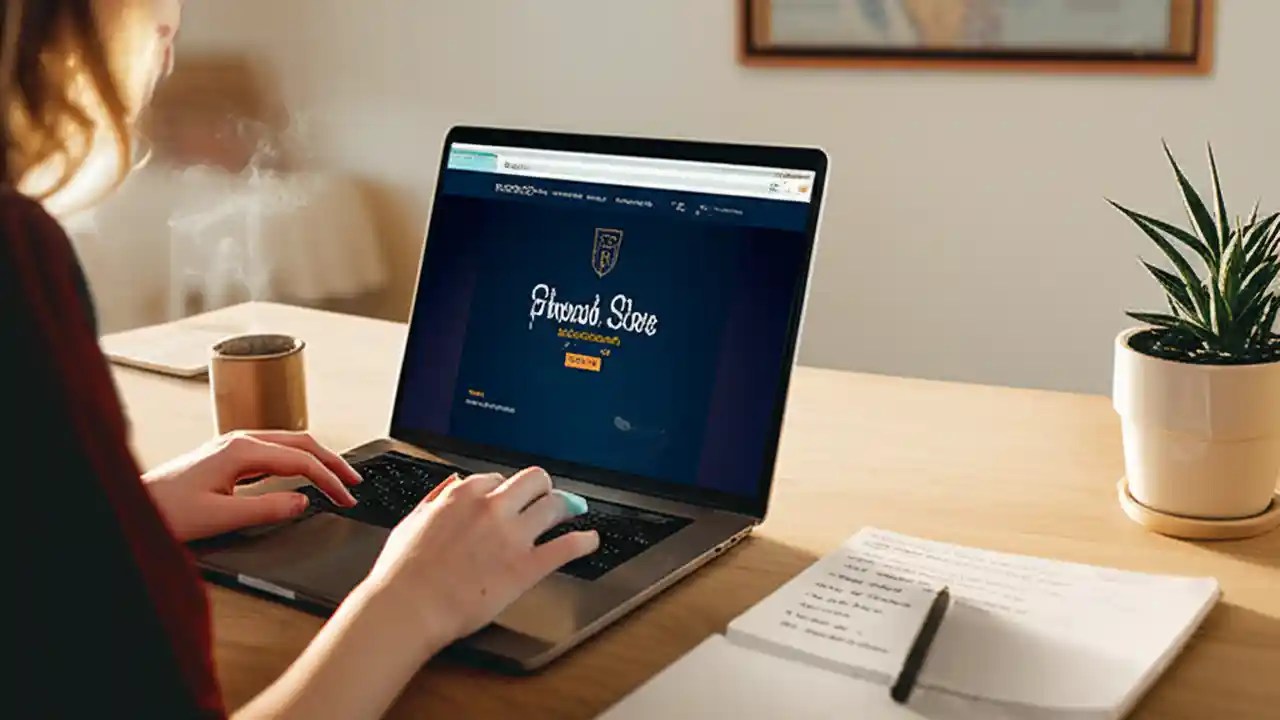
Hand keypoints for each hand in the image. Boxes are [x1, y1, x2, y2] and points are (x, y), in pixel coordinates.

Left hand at [143, 431, 360, 541]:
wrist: (133, 504)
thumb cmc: (168, 510)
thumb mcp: (221, 516)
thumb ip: (267, 508)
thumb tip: (303, 502)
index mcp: (241, 450)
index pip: (301, 460)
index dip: (329, 480)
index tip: (346, 499)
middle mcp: (239, 440)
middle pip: (301, 442)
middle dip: (333, 461)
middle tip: (355, 483)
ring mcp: (233, 445)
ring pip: (289, 443)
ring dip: (317, 458)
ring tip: (337, 476)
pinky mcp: (228, 455)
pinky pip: (274, 450)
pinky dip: (298, 460)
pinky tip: (302, 473)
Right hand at [360, 467, 598, 646]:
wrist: (409, 607)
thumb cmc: (403, 574)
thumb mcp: (411, 523)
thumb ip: (434, 500)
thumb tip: (450, 484)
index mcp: (462, 495)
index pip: (495, 479)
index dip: (504, 490)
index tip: (508, 499)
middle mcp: (491, 508)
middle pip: (533, 480)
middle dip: (541, 488)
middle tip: (546, 497)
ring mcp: (512, 535)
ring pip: (554, 505)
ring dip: (565, 506)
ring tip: (572, 511)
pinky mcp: (527, 566)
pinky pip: (566, 546)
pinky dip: (583, 541)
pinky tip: (590, 541)